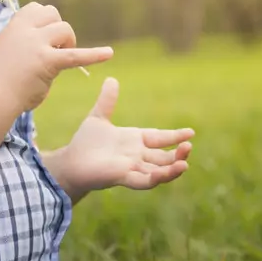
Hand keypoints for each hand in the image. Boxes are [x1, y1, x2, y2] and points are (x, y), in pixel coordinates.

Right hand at [0, 2, 113, 112]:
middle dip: (58, 30)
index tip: (43, 39)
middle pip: (53, 13)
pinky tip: (108, 54)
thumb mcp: (8, 48)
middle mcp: (24, 31)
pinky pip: (75, 55)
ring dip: (68, 42)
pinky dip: (94, 55)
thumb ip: (26, 38)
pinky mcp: (47, 62)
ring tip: (59, 60)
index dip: (45, 22)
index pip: (37, 8)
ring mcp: (35, 45)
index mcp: (13, 26)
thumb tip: (51, 37)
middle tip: (54, 50)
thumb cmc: (1, 79)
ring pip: (65, 29)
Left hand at [57, 77, 193, 195]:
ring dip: (172, 169)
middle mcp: (136, 156)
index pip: (159, 138)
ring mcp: (131, 168)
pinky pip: (143, 181)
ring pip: (158, 171)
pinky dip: (155, 178)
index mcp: (134, 140)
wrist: (70, 161)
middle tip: (189, 146)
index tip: (191, 132)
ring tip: (185, 163)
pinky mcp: (122, 177)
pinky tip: (164, 173)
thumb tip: (111, 79)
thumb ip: (107, 100)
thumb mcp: (98, 117)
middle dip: (178, 154)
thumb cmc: (84, 143)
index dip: (175, 136)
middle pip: (164, 157)